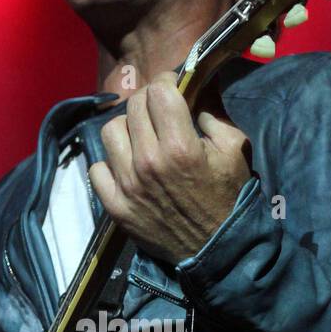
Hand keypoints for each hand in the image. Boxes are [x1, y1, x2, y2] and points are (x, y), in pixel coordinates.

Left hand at [91, 72, 250, 265]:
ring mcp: (127, 186)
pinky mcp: (115, 207)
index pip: (158, 91)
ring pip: (110, 131)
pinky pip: (97, 169)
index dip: (168, 83)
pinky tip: (128, 167)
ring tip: (141, 138)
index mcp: (180, 146)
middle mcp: (148, 163)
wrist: (217, 250)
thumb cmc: (228, 196)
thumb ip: (213, 111)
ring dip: (127, 129)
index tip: (174, 90)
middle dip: (149, 101)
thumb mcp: (234, 148)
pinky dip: (110, 164)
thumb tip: (196, 82)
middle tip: (160, 112)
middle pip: (134, 107)